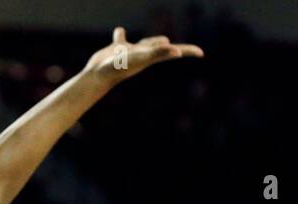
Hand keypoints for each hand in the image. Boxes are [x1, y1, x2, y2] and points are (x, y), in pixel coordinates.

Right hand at [83, 26, 201, 82]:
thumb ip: (157, 53)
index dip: (188, 51)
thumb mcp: (139, 57)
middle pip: (164, 49)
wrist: (96, 77)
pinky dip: (120, 35)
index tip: (201, 53)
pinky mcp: (116, 50)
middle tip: (185, 53)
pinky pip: (121, 40)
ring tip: (164, 40)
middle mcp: (143, 55)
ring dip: (154, 42)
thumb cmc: (117, 68)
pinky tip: (119, 31)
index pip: (174, 51)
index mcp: (152, 56)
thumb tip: (177, 51)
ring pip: (145, 45)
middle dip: (175, 50)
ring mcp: (130, 53)